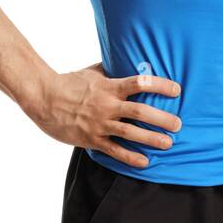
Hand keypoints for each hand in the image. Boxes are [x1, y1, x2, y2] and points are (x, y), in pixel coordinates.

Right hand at [24, 61, 181, 167]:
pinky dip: (130, 157)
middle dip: (162, 118)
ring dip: (152, 139)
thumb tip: (127, 60)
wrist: (43, 98)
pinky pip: (114, 150)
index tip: (177, 90)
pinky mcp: (91, 139)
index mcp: (109, 87)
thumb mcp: (92, 72)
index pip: (140, 83)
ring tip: (168, 143)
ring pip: (130, 133)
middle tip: (178, 124)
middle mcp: (107, 105)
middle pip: (140, 112)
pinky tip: (145, 162)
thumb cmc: (69, 83)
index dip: (160, 86)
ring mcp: (99, 124)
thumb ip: (111, 70)